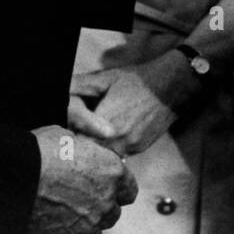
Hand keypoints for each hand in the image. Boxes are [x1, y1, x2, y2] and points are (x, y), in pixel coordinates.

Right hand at [27, 125, 137, 233]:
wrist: (15, 176)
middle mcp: (105, 202)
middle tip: (78, 201)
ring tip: (64, 218)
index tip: (106, 190)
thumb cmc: (40, 150)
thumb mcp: (69, 133)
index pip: (128, 191)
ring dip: (83, 228)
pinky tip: (51, 230)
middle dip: (99, 209)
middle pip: (112, 215)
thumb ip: (92, 136)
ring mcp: (87, 226)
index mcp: (112, 173)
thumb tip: (105, 134)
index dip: (117, 190)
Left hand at [67, 54, 195, 156]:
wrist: (171, 87)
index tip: (73, 125)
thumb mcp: (107, 78)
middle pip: (89, 150)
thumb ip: (81, 85)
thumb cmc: (137, 80)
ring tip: (97, 132)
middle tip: (81, 129)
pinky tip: (113, 133)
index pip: (77, 138)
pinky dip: (112, 147)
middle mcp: (116, 139)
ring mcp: (129, 146)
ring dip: (98, 147)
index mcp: (104, 122)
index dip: (73, 131)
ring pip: (104, 155)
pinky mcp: (139, 149)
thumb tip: (62, 90)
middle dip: (84, 141)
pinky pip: (119, 154)